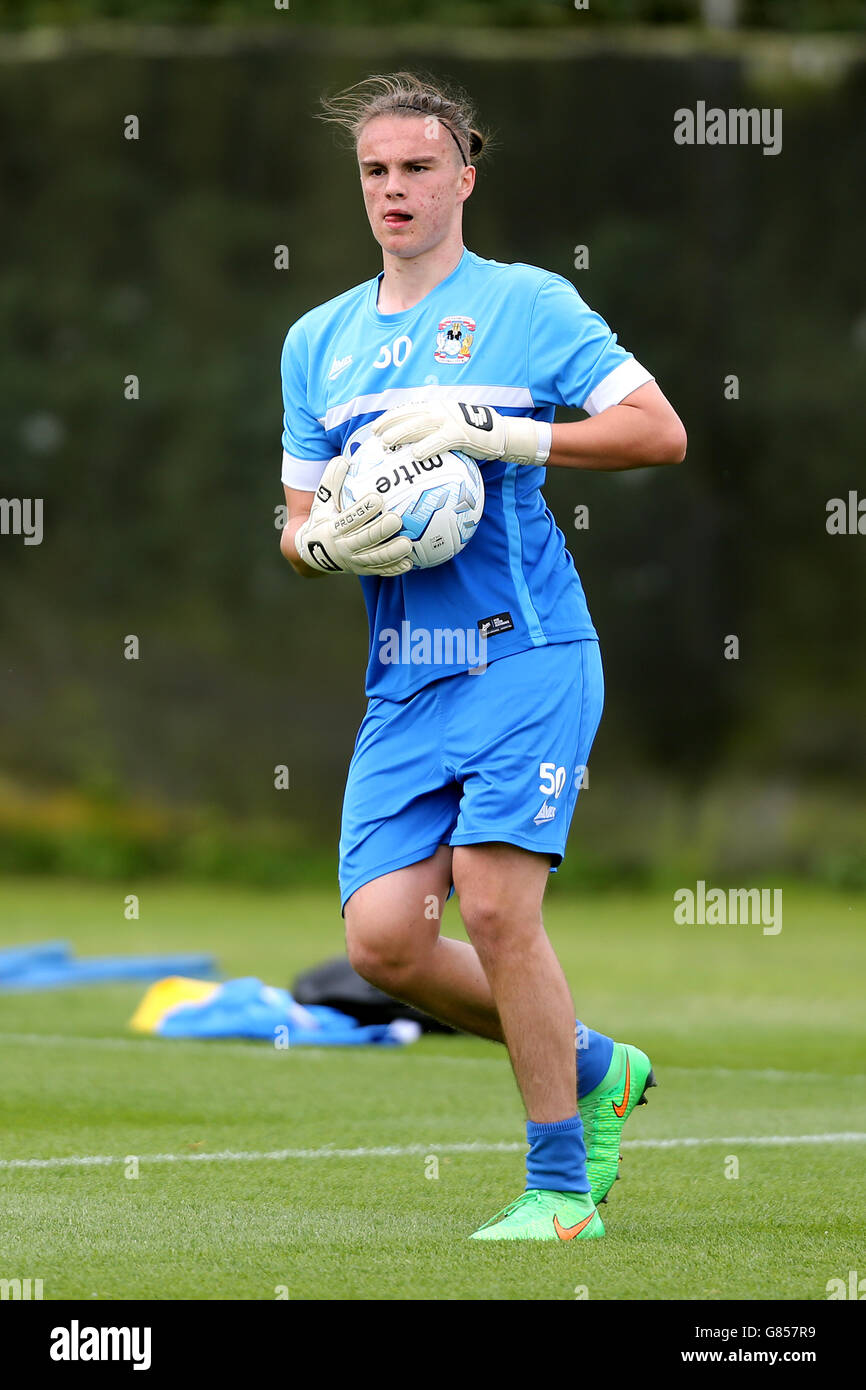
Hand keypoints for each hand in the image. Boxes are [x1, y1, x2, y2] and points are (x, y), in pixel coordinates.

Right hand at [295, 455, 412, 575]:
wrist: (312, 553)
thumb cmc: (322, 520)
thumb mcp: (322, 502)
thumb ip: (331, 481)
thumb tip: (344, 460)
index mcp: (332, 529)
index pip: (348, 520)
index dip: (362, 510)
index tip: (377, 498)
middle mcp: (343, 547)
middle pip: (363, 540)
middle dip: (379, 530)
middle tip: (396, 519)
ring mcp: (354, 561)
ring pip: (374, 558)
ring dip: (391, 552)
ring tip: (407, 544)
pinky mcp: (363, 570)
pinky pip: (380, 570)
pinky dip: (393, 568)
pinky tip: (408, 563)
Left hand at [371, 399, 550, 465]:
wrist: (500, 433)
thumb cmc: (474, 435)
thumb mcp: (452, 427)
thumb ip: (434, 431)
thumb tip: (414, 446)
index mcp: (437, 407)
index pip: (409, 409)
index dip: (391, 416)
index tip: (376, 426)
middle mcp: (440, 411)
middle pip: (410, 415)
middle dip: (390, 423)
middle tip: (374, 434)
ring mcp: (449, 421)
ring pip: (420, 426)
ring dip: (401, 433)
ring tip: (386, 443)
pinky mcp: (460, 434)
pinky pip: (439, 441)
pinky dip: (427, 447)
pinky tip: (415, 456)